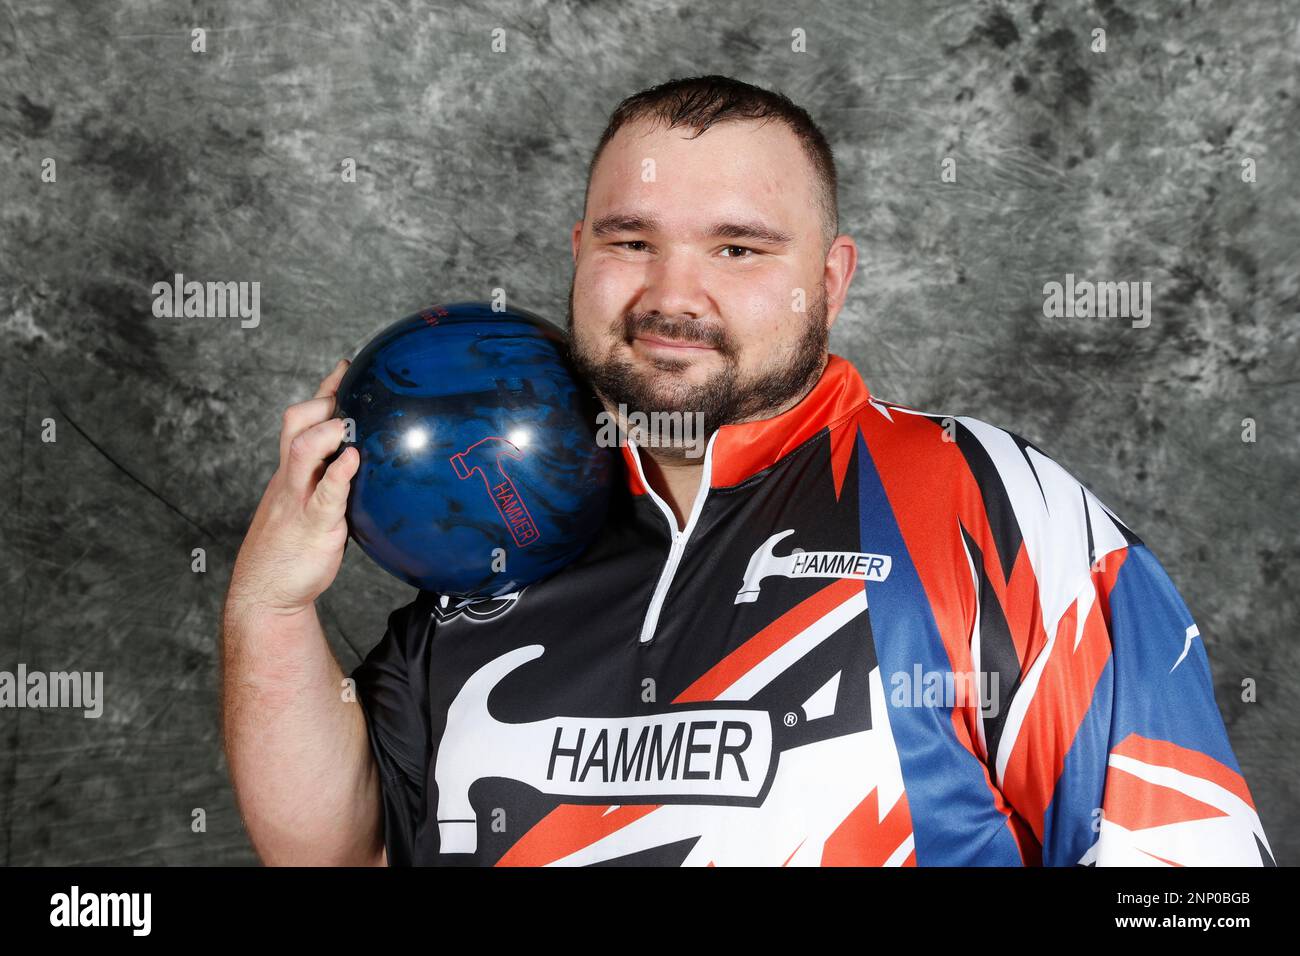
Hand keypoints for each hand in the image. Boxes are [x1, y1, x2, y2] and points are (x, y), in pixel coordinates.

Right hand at [226, 359, 359, 617]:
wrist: (266, 592)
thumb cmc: (293, 546)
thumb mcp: (310, 504)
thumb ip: (330, 481)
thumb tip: (361, 463)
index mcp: (292, 470)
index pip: (303, 419)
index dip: (324, 391)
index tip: (348, 366)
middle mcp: (292, 477)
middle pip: (295, 423)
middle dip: (320, 402)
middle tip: (348, 396)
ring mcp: (299, 499)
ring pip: (302, 451)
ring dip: (326, 432)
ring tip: (347, 425)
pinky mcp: (312, 525)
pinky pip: (325, 494)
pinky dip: (339, 475)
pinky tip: (354, 461)